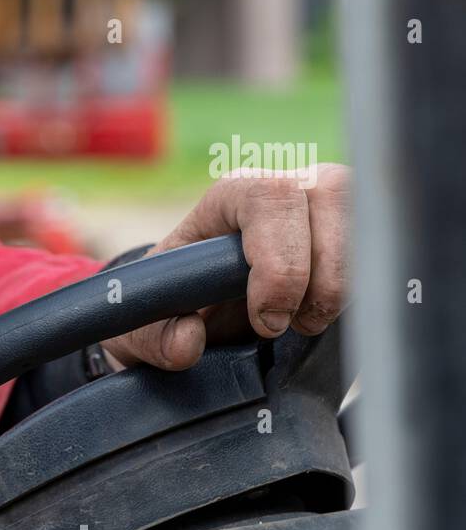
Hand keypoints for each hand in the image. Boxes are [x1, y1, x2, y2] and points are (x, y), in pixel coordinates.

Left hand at [101, 164, 351, 369]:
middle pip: (334, 197)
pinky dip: (369, 285)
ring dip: (348, 282)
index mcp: (233, 194)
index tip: (266, 322)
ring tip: (310, 323)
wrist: (198, 308)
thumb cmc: (173, 304)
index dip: (279, 263)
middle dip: (324, 276)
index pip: (272, 198)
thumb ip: (153, 338)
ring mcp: (331, 205)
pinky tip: (335, 314)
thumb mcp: (142, 327)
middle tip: (296, 327)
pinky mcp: (360, 231)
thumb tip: (188, 343)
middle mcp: (288, 186)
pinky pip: (386, 247)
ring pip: (369, 221)